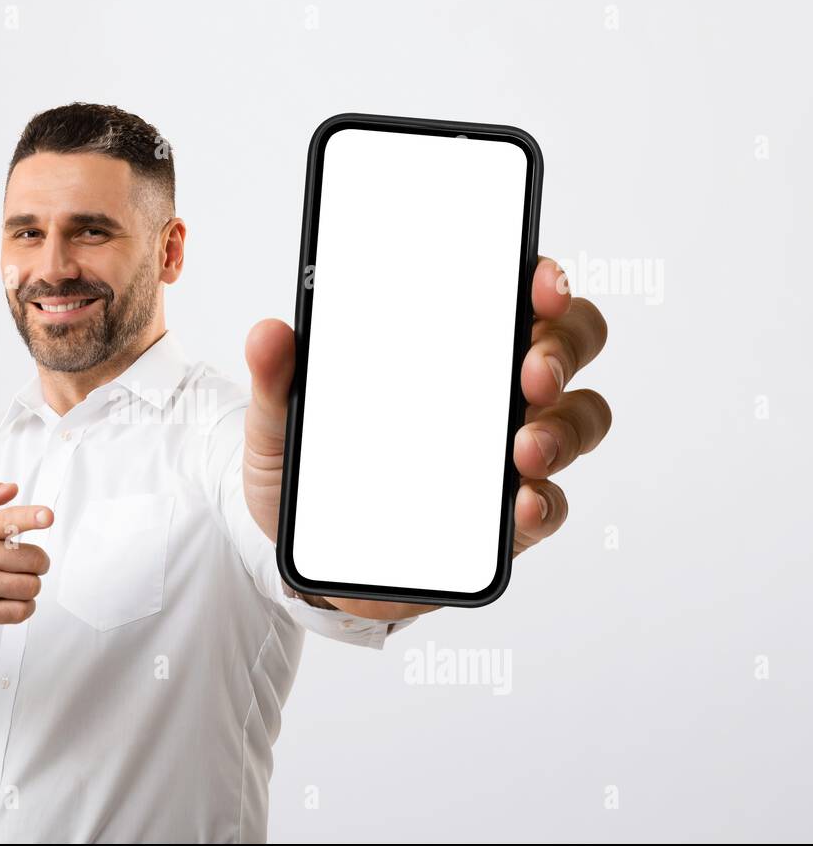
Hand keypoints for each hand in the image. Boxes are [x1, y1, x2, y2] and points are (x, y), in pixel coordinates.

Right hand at [0, 479, 52, 638]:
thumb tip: (11, 488)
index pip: (8, 520)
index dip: (31, 517)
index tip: (47, 516)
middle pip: (33, 559)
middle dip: (38, 562)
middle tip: (26, 562)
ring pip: (31, 586)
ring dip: (31, 584)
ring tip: (17, 580)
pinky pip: (21, 611)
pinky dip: (25, 606)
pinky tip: (12, 598)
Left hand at [242, 255, 611, 621]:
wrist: (307, 564)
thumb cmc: (309, 479)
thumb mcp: (279, 428)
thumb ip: (275, 382)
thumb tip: (268, 334)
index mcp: (446, 352)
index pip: (515, 297)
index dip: (543, 282)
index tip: (539, 285)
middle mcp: (491, 395)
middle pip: (566, 348)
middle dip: (561, 350)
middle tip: (531, 372)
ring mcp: (506, 458)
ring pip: (577, 421)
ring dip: (564, 427)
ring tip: (526, 447)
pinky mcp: (506, 524)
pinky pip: (551, 507)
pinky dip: (547, 501)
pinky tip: (524, 500)